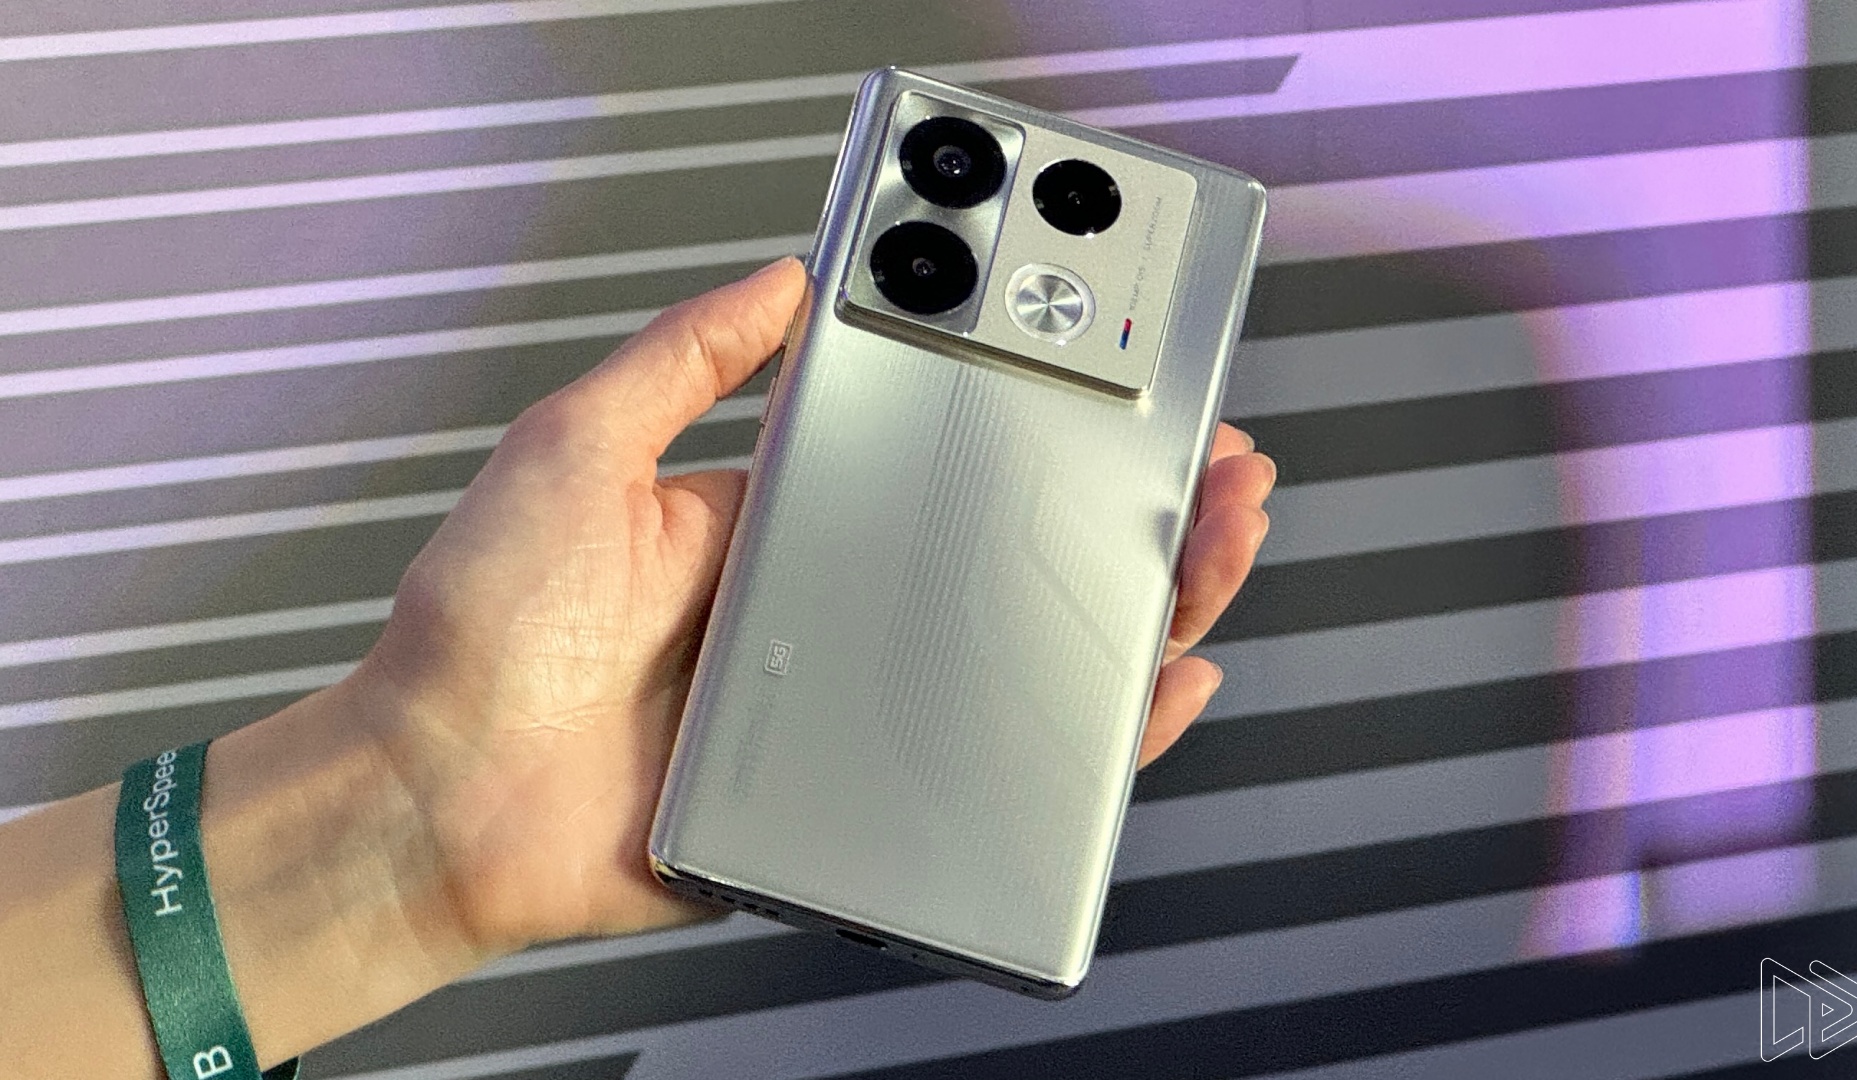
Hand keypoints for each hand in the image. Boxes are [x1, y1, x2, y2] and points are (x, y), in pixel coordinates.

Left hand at [345, 257, 1275, 955]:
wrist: (438, 800)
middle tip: (1213, 462)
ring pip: (1029, 656)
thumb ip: (684, 359)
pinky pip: (996, 769)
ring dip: (1141, 603)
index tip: (1117, 381)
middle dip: (1132, 506)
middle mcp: (836, 612)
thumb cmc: (481, 635)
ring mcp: (854, 706)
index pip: (945, 461)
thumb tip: (785, 277)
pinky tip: (1156, 687)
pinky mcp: (855, 799)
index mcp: (783, 525)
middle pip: (1015, 556)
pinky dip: (1089, 738)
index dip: (1040, 422)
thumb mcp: (576, 447)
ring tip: (1214, 546)